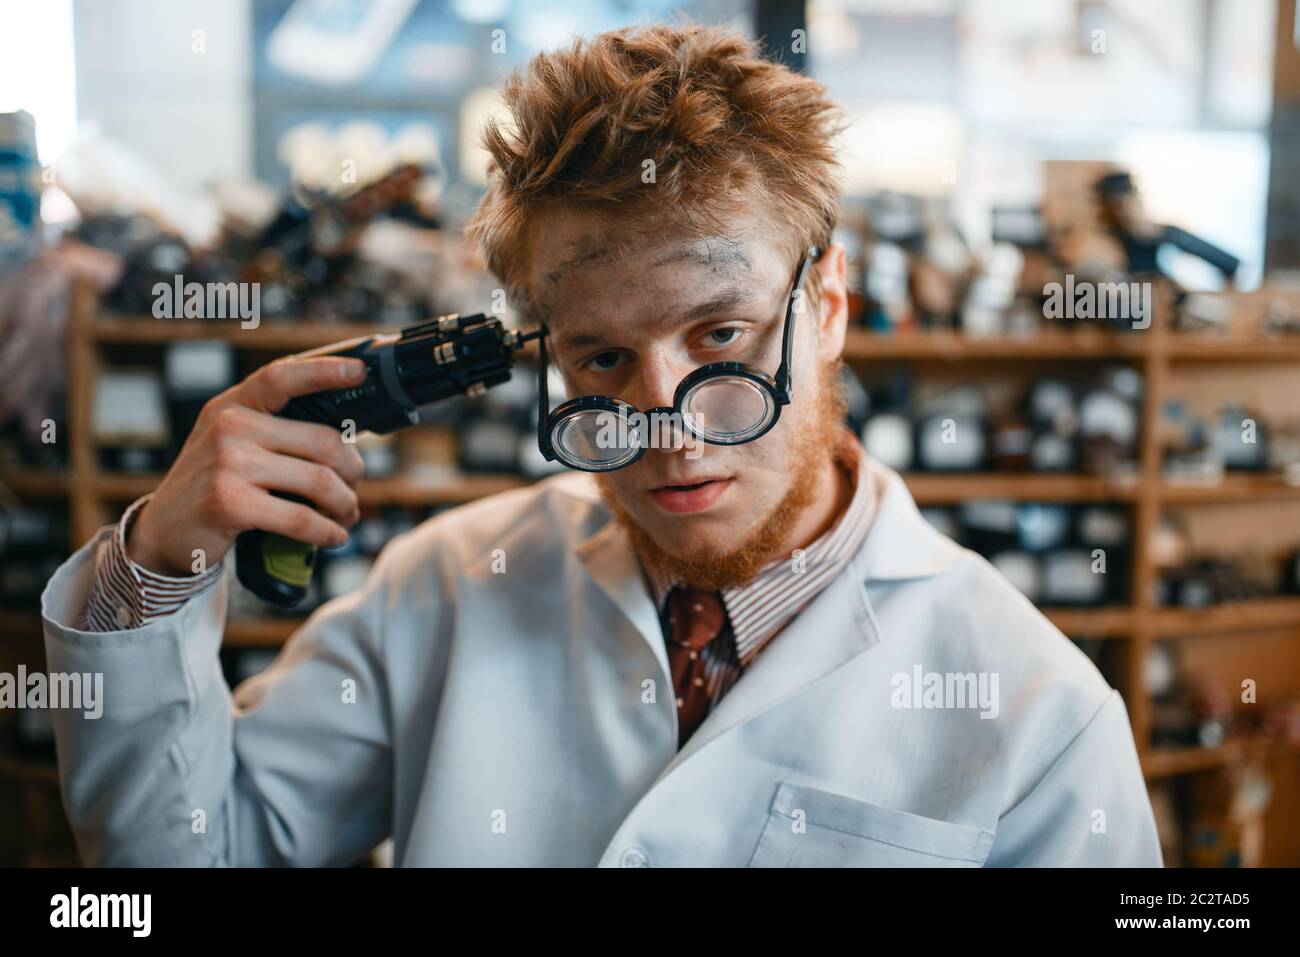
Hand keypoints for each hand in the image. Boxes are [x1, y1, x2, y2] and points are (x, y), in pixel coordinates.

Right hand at [126, 356, 367, 576]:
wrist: (163, 532)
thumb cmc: (212, 486)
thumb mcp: (229, 444)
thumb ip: (273, 431)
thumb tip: (345, 439)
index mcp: (233, 406)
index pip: (282, 376)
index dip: (325, 371)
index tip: (358, 370)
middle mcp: (230, 427)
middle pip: (323, 441)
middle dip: (353, 469)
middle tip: (354, 486)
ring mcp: (229, 464)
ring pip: (320, 481)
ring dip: (345, 503)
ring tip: (347, 513)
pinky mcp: (231, 503)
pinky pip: (301, 518)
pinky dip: (327, 531)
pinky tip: (334, 535)